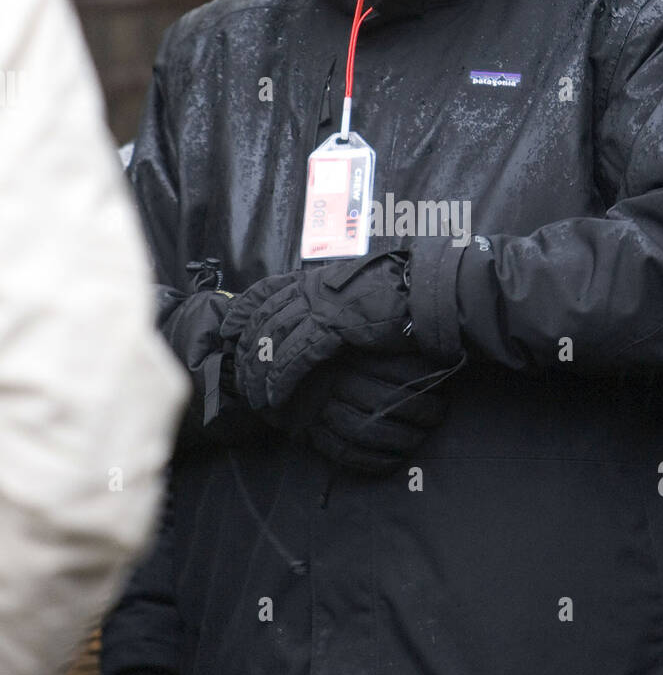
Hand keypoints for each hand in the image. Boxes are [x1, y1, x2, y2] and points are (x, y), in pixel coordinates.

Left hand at [220, 251, 415, 411]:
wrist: (421, 293)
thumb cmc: (393, 296)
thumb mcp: (352, 292)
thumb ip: (328, 300)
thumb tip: (314, 315)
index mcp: (314, 278)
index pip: (264, 290)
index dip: (242, 310)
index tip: (228, 330)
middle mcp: (311, 288)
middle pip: (262, 319)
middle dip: (246, 350)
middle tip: (238, 377)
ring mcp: (321, 305)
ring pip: (273, 339)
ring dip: (259, 370)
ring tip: (253, 396)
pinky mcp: (334, 326)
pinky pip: (297, 356)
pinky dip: (282, 377)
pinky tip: (275, 396)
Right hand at [281, 347, 452, 474]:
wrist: (280, 365)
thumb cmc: (338, 351)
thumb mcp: (362, 336)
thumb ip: (393, 338)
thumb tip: (436, 346)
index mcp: (350, 352)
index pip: (396, 367)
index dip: (425, 378)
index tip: (442, 383)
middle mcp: (334, 379)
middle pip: (385, 400)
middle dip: (420, 411)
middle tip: (438, 412)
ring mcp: (321, 408)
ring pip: (366, 431)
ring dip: (401, 439)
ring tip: (420, 437)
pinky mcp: (313, 433)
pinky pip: (346, 453)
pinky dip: (375, 462)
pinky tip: (396, 459)